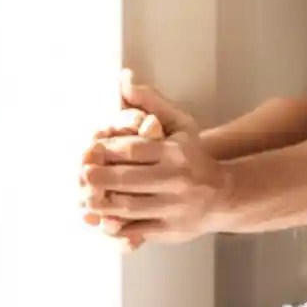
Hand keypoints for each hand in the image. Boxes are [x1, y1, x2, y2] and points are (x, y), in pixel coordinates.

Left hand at [81, 69, 220, 247]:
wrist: (224, 196)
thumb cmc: (194, 158)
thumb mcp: (180, 126)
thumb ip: (151, 103)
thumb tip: (124, 77)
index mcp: (176, 153)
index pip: (133, 149)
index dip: (106, 150)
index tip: (90, 150)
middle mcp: (176, 180)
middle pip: (126, 179)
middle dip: (98, 178)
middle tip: (81, 175)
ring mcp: (173, 207)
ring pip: (128, 206)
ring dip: (101, 203)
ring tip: (86, 197)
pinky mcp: (170, 230)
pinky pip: (136, 229)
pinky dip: (116, 226)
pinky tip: (104, 218)